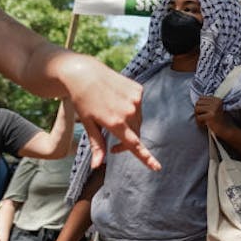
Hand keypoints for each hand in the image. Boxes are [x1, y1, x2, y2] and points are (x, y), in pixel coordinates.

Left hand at [58, 54, 158, 171]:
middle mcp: (129, 111)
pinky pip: (138, 107)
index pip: (134, 144)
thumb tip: (97, 165)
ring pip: (138, 121)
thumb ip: (97, 145)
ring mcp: (136, 99)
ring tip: (112, 117)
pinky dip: (131, 110)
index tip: (157, 167)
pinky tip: (117, 102)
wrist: (85, 74)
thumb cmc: (83, 100)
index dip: (146, 157)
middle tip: (112, 146)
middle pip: (136, 133)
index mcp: (115, 122)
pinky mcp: (138, 90)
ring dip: (129, 125)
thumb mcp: (88, 124)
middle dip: (127, 141)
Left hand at [193, 96, 231, 135]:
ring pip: (196, 109)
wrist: (226, 129)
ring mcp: (214, 108)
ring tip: (203, 120)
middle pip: (198, 103)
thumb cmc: (218, 120)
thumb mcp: (215, 109)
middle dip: (198, 111)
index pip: (201, 97)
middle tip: (203, 117)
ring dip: (198, 116)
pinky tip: (204, 124)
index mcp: (217, 99)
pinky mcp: (211, 116)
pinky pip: (198, 117)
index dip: (200, 105)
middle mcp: (216, 102)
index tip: (204, 112)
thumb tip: (198, 100)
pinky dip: (199, 122)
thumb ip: (208, 103)